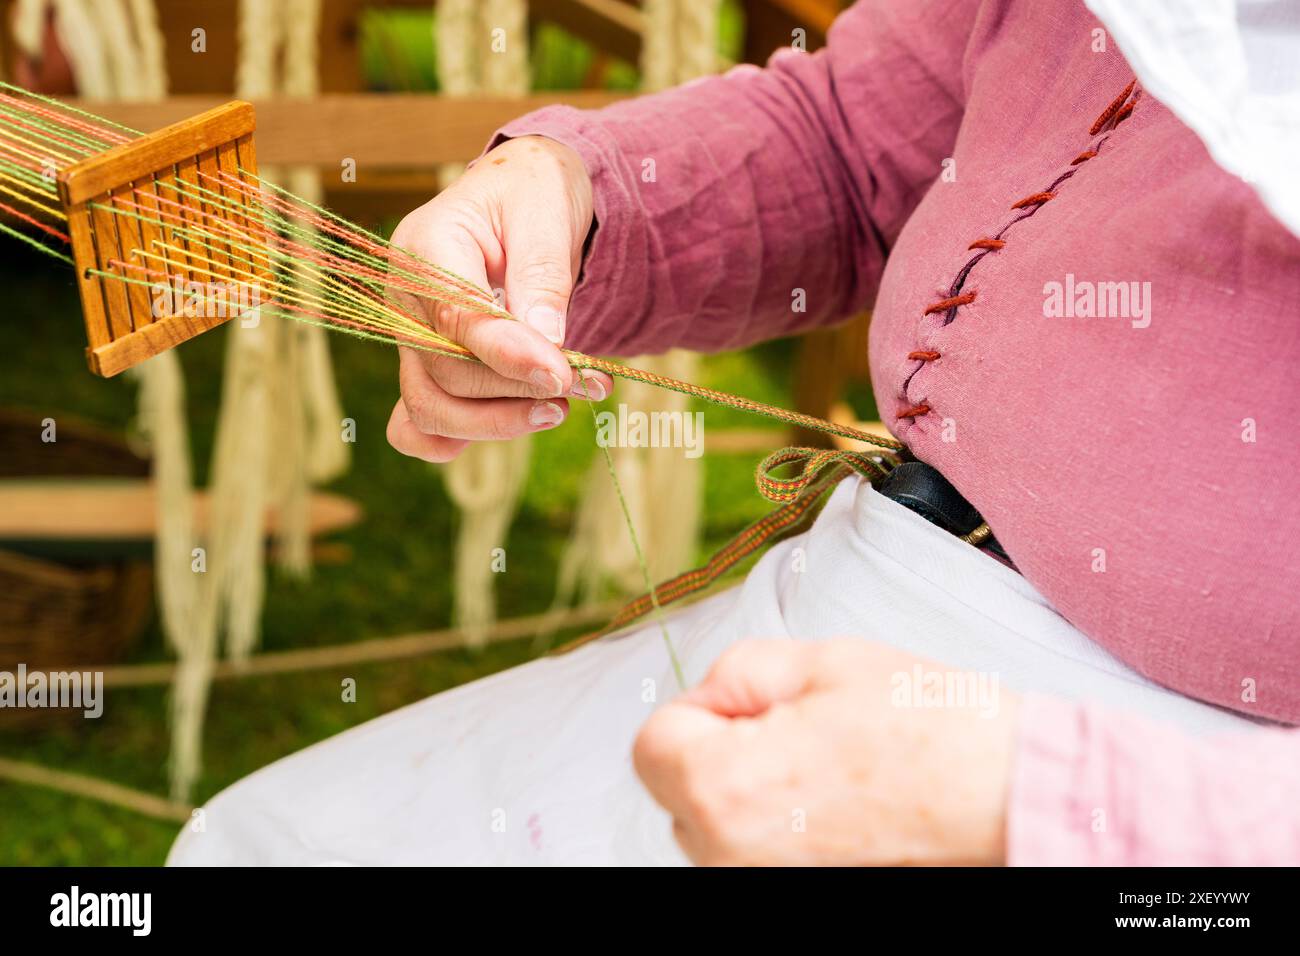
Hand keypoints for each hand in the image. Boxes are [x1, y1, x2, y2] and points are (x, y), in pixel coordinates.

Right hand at [385, 135, 612, 462]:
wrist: (525, 193)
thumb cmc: (533, 193)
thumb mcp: (548, 212)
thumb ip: (543, 276)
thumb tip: (546, 346)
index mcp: (425, 247)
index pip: (456, 317)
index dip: (509, 355)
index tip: (563, 374)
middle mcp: (405, 299)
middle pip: (446, 373)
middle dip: (517, 390)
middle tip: (584, 383)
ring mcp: (411, 337)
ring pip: (432, 407)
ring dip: (500, 422)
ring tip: (561, 408)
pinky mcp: (428, 365)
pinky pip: (416, 421)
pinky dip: (453, 440)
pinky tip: (504, 431)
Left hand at [633, 639, 1018, 865]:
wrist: (1012, 798)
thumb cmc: (930, 731)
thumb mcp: (821, 662)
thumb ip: (735, 673)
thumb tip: (706, 697)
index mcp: (724, 790)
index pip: (652, 742)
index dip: (704, 710)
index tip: (759, 708)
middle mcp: (730, 858)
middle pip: (680, 788)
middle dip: (723, 749)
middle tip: (805, 731)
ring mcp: (764, 888)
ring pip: (716, 822)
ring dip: (751, 789)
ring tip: (830, 769)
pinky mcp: (794, 897)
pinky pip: (754, 851)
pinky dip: (779, 825)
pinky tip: (835, 804)